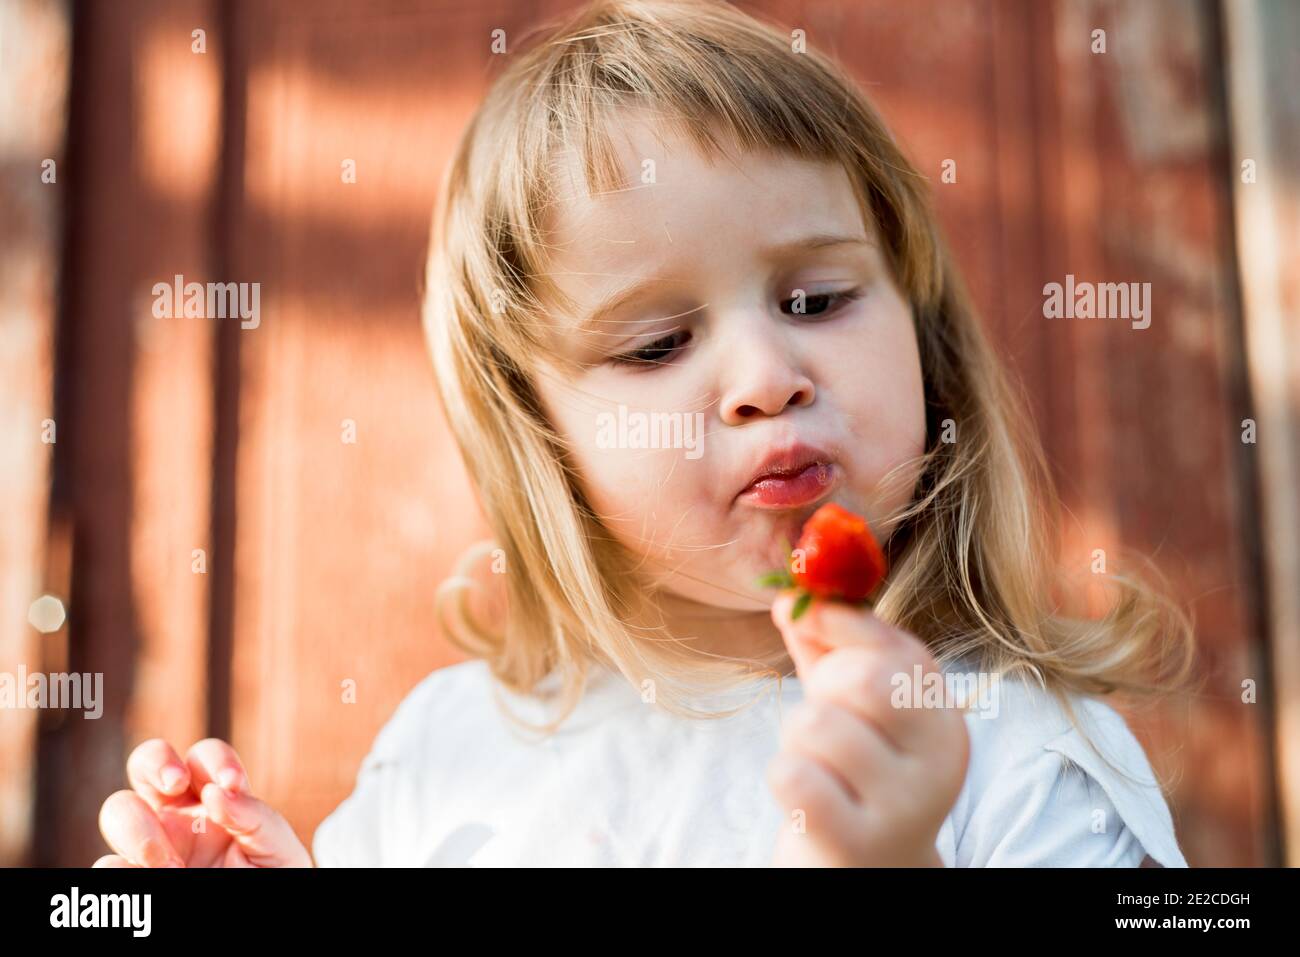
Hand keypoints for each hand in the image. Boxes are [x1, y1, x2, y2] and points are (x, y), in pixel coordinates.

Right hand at [94, 737, 311, 866]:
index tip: (231, 782)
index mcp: (213, 797)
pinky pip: (106, 865)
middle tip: (177, 783)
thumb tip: (217, 792)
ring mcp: (148, 845)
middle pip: (145, 762)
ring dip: (141, 831)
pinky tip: (154, 879)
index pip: (203, 757)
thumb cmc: (271, 876)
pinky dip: (121, 869)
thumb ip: (255, 817)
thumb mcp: (276, 846)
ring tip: (175, 867)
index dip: (214, 759)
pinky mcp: (131, 880)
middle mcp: (175, 814)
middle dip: (156, 762)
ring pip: (118, 809)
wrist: (262, 924)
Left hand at [766, 591, 968, 866]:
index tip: (804, 610)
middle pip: (862, 680)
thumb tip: (791, 598)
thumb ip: (827, 650)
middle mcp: (939, 762)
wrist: (867, 871)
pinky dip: (782, 776)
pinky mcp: (859, 842)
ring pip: (817, 723)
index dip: (843, 620)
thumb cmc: (851, 778)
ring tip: (815, 767)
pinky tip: (805, 799)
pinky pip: (793, 775)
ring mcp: (904, 806)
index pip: (900, 650)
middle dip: (821, 690)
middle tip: (821, 721)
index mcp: (944, 721)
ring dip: (794, 739)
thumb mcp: (850, 709)